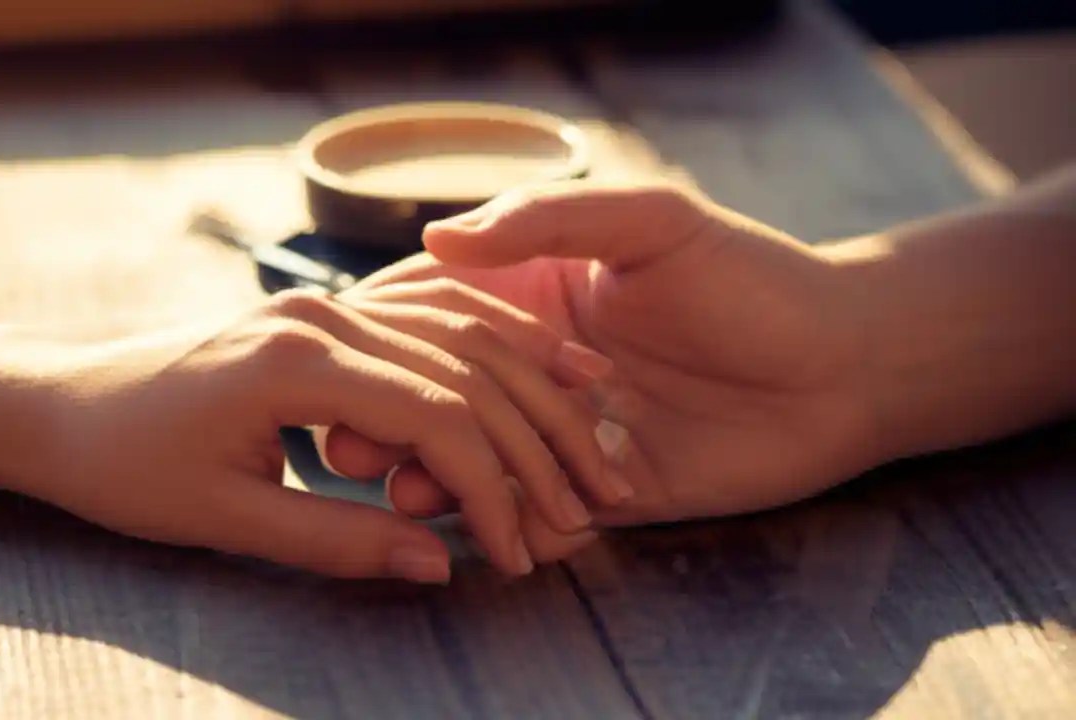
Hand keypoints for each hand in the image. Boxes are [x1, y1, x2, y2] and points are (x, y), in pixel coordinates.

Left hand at [31, 287, 611, 582]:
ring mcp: (324, 304)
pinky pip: (425, 315)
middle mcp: (322, 316)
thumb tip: (438, 565)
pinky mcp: (323, 313)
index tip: (518, 551)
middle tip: (586, 500)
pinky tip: (533, 360)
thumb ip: (337, 541)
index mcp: (297, 362)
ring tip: (591, 423)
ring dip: (527, 380)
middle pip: (464, 366)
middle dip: (532, 439)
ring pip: (457, 328)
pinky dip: (486, 340)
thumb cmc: (126, 466)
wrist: (61, 404)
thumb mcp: (225, 517)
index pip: (436, 417)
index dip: (491, 488)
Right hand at [340, 182, 877, 527]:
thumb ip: (546, 219)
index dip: (393, 341)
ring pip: (490, 462)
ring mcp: (578, 432)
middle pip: (452, 397)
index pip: (447, 315)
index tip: (348, 363)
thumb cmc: (755, 278)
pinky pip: (552, 513)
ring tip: (409, 495)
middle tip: (353, 446)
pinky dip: (525, 524)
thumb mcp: (651, 220)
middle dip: (400, 422)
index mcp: (544, 294)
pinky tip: (508, 531)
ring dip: (448, 481)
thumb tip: (436, 237)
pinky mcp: (614, 490)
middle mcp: (549, 365)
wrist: (849, 364)